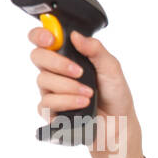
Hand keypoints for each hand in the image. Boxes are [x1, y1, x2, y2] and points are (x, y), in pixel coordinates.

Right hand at [27, 27, 140, 157]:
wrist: (119, 123)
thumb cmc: (115, 94)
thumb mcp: (111, 68)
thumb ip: (95, 50)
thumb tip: (76, 36)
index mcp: (67, 56)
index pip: (42, 39)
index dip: (40, 35)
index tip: (51, 39)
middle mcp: (55, 71)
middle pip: (37, 57)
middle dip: (57, 63)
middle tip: (79, 72)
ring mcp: (51, 91)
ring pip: (43, 81)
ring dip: (68, 86)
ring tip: (89, 93)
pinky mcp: (51, 110)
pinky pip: (46, 103)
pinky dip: (66, 102)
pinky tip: (82, 104)